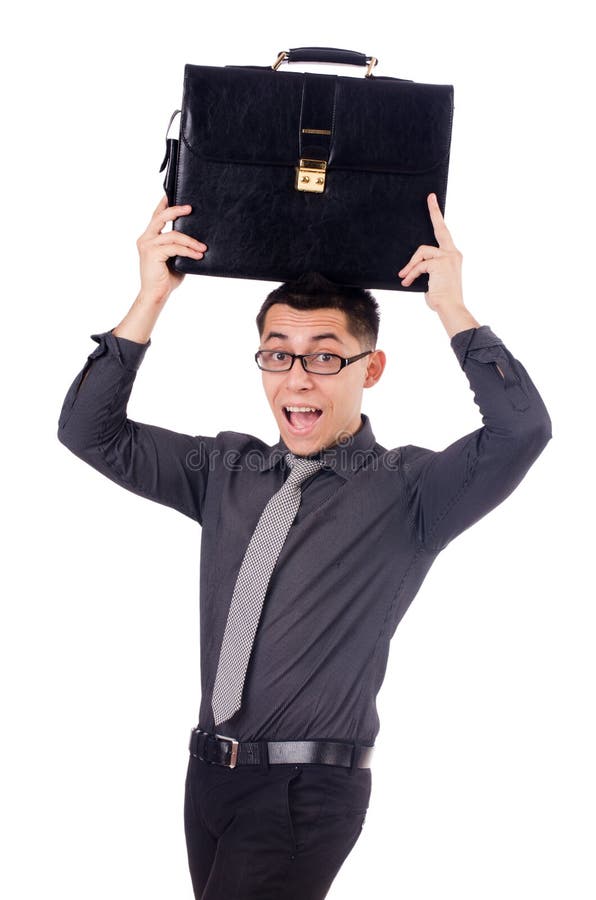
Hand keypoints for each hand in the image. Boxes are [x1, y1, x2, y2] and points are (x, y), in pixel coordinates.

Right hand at [136, 196, 206, 303]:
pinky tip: (198, 255)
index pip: (156, 216)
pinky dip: (189, 250)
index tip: (172, 194)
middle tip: (190, 208)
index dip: (164, 204)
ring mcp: (147, 245)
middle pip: (160, 217)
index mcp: (149, 237)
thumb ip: (180, 246)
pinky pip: (175, 247)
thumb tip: (198, 238)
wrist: (156, 295)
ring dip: (191, 240)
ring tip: (203, 248)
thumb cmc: (166, 279)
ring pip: (173, 235)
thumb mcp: (175, 258)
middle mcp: (145, 238)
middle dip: (176, 210)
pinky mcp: (152, 253)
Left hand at [398, 193, 462, 310]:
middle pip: (440, 228)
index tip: (432, 201)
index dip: (437, 216)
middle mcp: (453, 253)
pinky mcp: (440, 263)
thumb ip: (427, 267)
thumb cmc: (441, 297)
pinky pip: (419, 264)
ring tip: (405, 277)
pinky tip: (408, 282)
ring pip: (422, 251)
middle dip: (434, 211)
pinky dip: (412, 273)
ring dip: (411, 265)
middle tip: (430, 197)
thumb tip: (412, 265)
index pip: (444, 233)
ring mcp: (448, 257)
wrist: (450, 308)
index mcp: (452, 255)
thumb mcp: (433, 279)